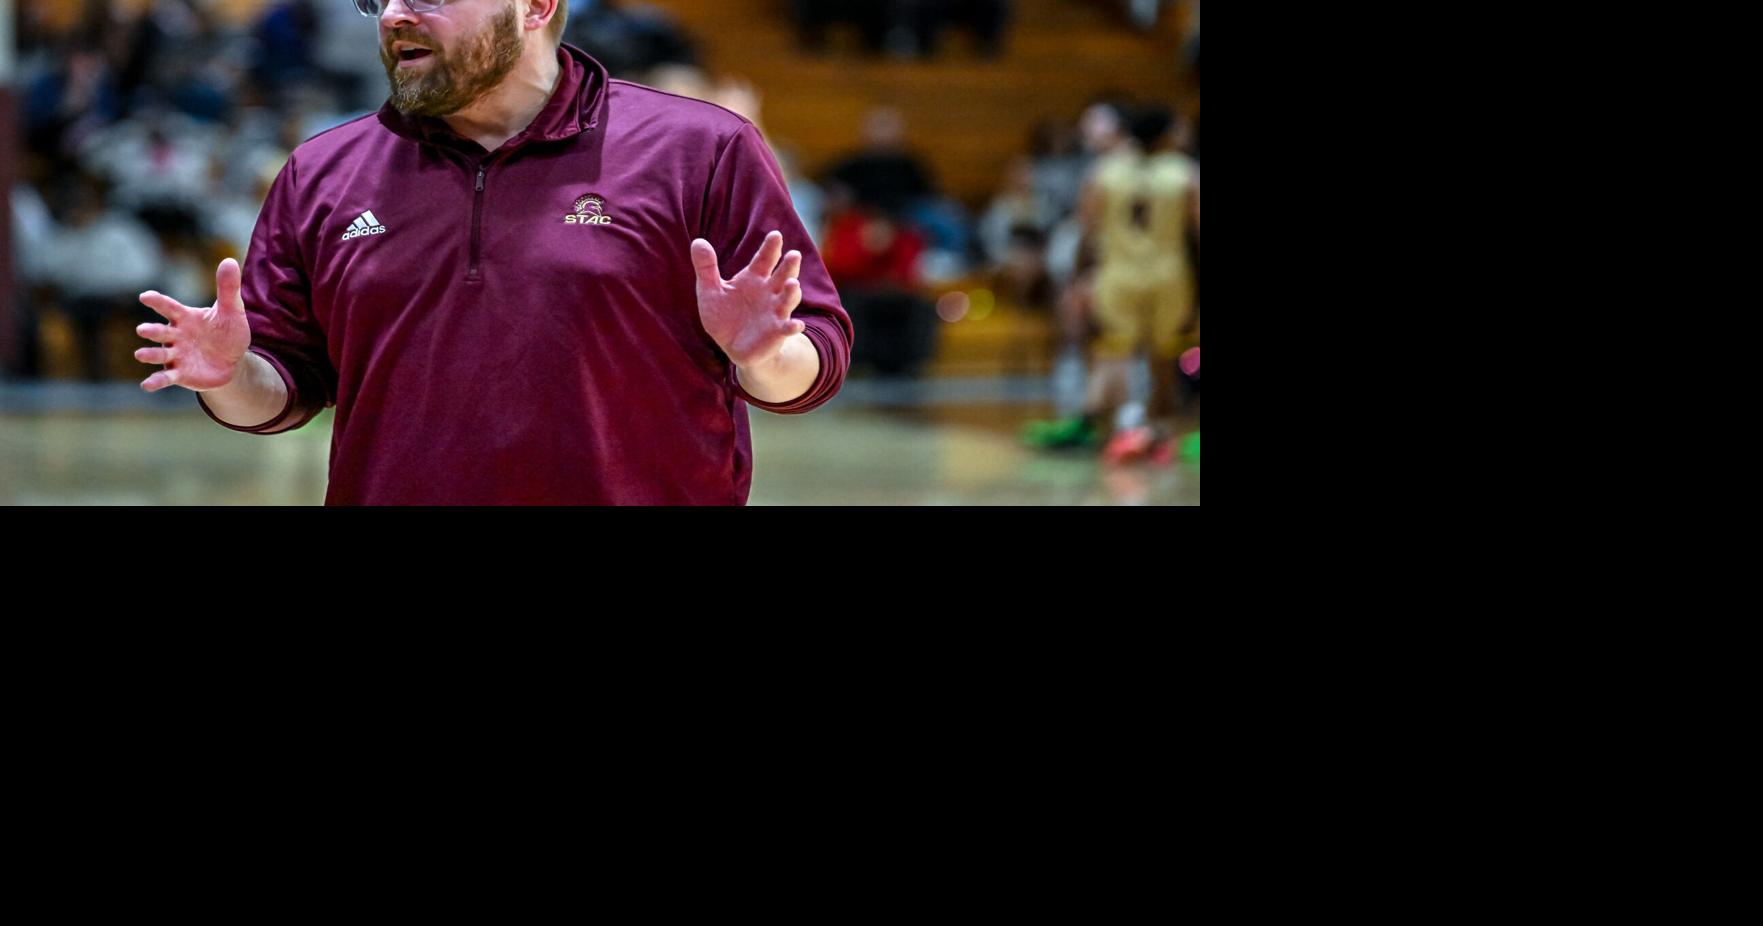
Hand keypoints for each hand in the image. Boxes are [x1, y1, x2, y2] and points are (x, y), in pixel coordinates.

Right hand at [134, 257, 251, 391]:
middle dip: (152, 331)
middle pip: (161, 332)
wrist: (232, 361)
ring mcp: (176, 355)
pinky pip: (166, 377)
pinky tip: (146, 385)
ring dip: (150, 354)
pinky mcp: (180, 373)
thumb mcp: (232, 310)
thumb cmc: (227, 332)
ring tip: (140, 355)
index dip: (157, 302)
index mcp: (185, 317)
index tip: (145, 296)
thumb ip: (228, 288)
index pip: (169, 307)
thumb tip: (229, 260)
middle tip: (143, 330)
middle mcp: (176, 335)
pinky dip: (156, 381)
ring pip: (159, 354)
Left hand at [690, 229, 804, 370]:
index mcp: (754, 278)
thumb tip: (697, 241)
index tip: (776, 235)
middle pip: (782, 275)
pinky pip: (787, 328)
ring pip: (788, 298)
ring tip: (792, 284)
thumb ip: (706, 268)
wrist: (734, 347)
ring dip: (792, 292)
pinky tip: (797, 326)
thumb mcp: (711, 291)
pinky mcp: (777, 332)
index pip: (764, 259)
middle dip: (789, 266)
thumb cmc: (725, 316)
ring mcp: (775, 312)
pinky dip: (793, 327)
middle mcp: (769, 292)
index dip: (770, 248)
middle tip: (794, 254)